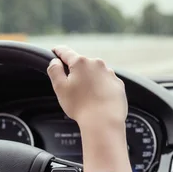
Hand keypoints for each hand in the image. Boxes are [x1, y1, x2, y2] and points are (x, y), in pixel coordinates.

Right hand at [47, 46, 135, 171]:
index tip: (55, 50)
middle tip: (71, 88)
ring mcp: (109, 73)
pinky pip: (106, 82)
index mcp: (81, 63)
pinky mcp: (118, 83)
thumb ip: (54, 71)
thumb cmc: (80, 106)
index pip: (66, 52)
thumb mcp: (60, 87)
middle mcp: (97, 64)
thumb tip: (55, 62)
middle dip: (76, 72)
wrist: (104, 121)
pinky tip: (97, 100)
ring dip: (89, 80)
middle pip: (82, 64)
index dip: (58, 51)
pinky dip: (101, 88)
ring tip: (86, 98)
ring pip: (95, 73)